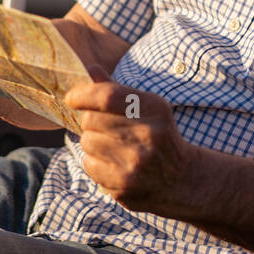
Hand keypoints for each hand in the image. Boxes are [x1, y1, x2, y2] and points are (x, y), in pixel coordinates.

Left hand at [64, 64, 195, 213]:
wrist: (181, 179)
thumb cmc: (159, 136)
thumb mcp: (147, 108)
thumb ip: (116, 90)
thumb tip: (90, 68)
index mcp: (153, 109)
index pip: (107, 96)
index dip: (83, 95)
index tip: (71, 98)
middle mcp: (146, 135)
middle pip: (91, 120)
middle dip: (90, 121)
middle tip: (102, 127)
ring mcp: (135, 162)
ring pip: (87, 142)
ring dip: (92, 142)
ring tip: (112, 146)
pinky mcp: (124, 185)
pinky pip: (89, 165)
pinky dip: (95, 162)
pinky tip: (113, 163)